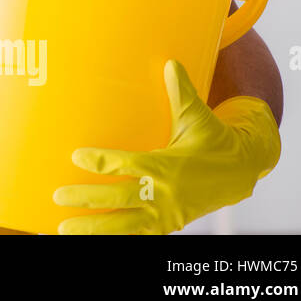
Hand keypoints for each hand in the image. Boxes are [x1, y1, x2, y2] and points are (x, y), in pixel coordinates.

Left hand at [52, 59, 279, 233]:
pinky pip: (137, 235)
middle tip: (58, 195)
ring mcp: (167, 213)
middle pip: (120, 197)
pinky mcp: (169, 225)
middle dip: (88, 198)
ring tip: (64, 228)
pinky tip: (89, 238)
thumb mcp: (198, 116)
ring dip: (94, 228)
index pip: (128, 164)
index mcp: (169, 165)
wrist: (241, 172)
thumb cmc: (213, 139)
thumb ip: (180, 92)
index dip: (101, 161)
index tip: (75, 156)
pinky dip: (114, 237)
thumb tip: (170, 62)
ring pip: (125, 225)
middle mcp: (166, 193)